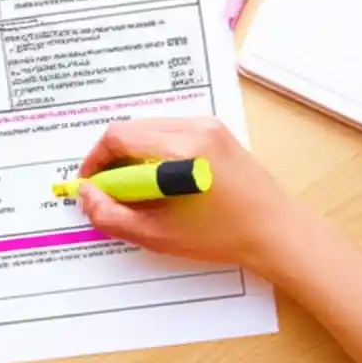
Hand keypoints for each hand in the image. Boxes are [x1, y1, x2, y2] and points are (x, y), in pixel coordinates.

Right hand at [77, 118, 302, 273]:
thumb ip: (113, 215)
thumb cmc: (223, 237)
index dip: (95, 160)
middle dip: (113, 158)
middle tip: (110, 190)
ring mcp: (208, 125)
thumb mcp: (158, 235)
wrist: (276, 232)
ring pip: (149, 128)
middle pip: (132, 128)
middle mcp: (195, 127)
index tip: (90, 184)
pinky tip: (160, 180)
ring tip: (136, 189)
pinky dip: (154, 150)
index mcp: (181, 149)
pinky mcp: (216, 131)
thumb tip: (85, 195)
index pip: (119, 136)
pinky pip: (170, 131)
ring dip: (133, 154)